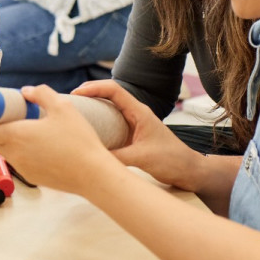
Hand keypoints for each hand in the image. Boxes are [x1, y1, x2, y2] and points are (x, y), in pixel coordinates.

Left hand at [0, 84, 112, 194]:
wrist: (94, 175)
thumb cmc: (78, 140)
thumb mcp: (61, 108)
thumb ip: (41, 94)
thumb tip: (26, 91)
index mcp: (14, 135)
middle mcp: (13, 153)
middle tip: (9, 116)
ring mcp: (22, 167)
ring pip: (10, 149)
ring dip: (14, 139)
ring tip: (35, 129)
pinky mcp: (33, 177)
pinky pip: (22, 159)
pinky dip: (27, 150)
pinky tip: (46, 145)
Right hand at [74, 81, 200, 187]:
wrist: (190, 171)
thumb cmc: (172, 161)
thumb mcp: (142, 158)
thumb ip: (118, 157)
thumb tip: (92, 157)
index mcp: (140, 112)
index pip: (114, 90)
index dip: (93, 88)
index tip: (75, 94)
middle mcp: (136, 113)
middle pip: (109, 94)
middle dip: (89, 93)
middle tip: (69, 101)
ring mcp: (135, 123)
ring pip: (110, 107)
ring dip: (93, 105)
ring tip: (75, 112)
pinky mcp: (133, 133)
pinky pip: (112, 120)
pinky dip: (99, 120)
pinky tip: (89, 129)